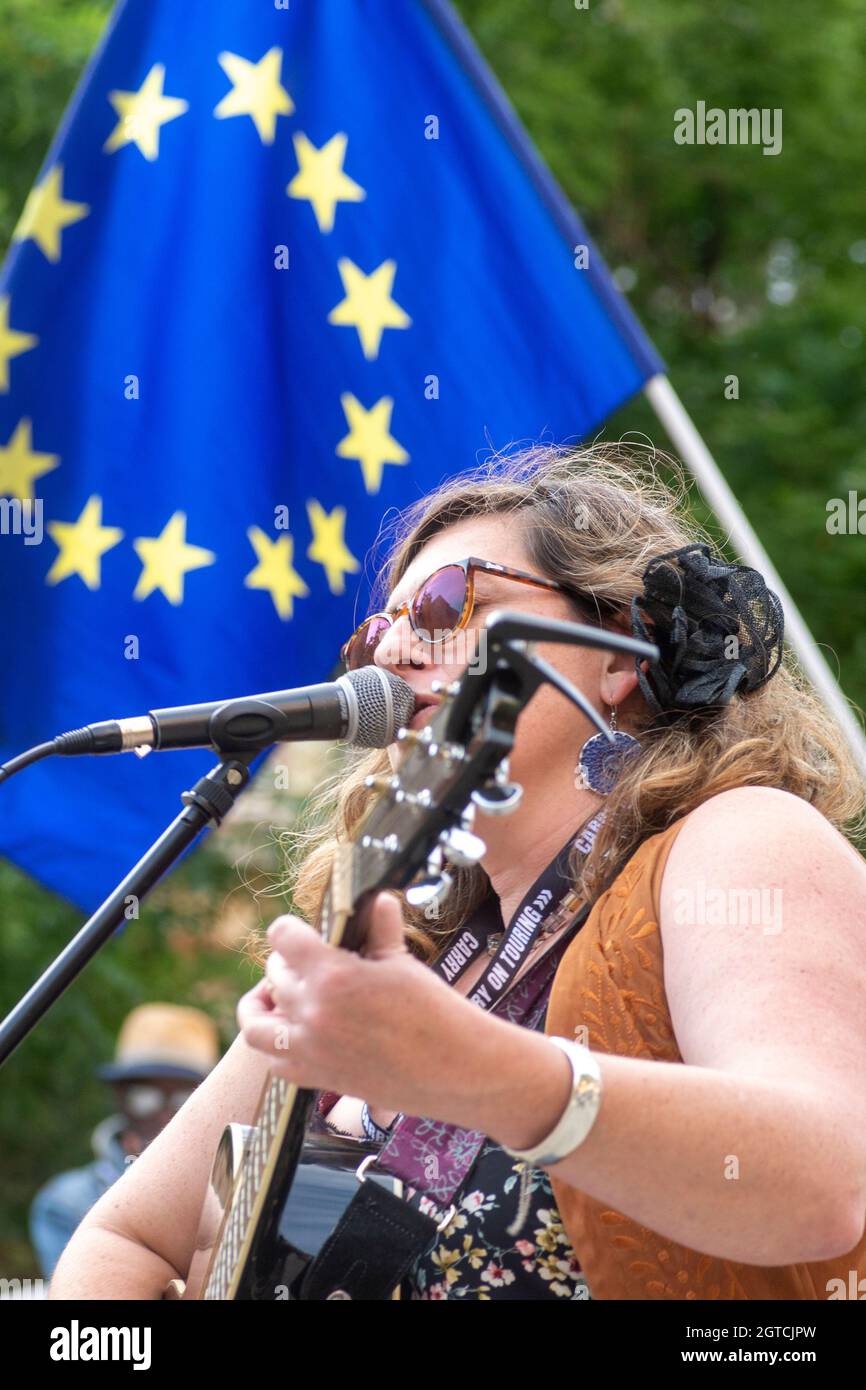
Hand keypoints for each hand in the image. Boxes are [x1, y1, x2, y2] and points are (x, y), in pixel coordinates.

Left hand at [236, 891, 499, 1124]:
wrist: (457, 1069)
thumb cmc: (436, 1011)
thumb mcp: (402, 962)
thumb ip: (380, 929)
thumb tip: (377, 900)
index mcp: (332, 975)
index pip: (282, 937)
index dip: (289, 928)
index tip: (299, 931)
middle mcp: (312, 1012)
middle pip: (273, 974)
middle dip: (288, 963)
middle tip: (308, 962)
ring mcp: (311, 1049)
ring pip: (256, 1025)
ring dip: (262, 1006)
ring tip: (279, 998)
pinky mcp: (319, 1078)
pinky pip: (275, 1062)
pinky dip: (276, 1046)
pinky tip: (295, 1034)